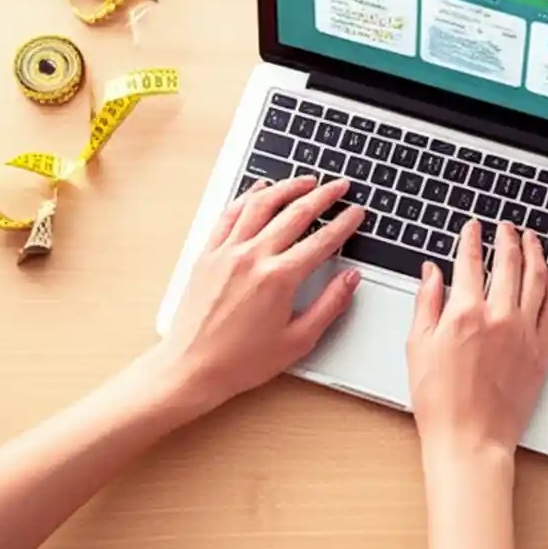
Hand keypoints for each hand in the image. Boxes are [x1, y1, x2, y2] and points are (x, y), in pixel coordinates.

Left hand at [159, 176, 364, 412]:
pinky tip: (260, 190)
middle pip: (295, 213)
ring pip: (262, 204)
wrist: (191, 368)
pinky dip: (248, 197)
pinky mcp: (208, 254)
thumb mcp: (298, 341)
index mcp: (279, 278)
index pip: (322, 241)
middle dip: (323, 196)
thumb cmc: (241, 361)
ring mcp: (227, 252)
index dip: (344, 223)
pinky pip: (230, 214)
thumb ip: (330, 305)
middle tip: (340, 186)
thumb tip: (351, 279)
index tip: (356, 213)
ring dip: (288, 187)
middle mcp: (253, 257)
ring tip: (307, 180)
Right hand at [407, 220, 547, 457]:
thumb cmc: (439, 401)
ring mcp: (524, 332)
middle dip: (506, 238)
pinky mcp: (541, 350)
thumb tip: (431, 272)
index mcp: (464, 312)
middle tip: (505, 226)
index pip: (470, 261)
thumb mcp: (417, 346)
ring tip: (531, 239)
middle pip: (508, 262)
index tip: (472, 227)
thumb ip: (426, 303)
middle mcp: (499, 316)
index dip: (471, 238)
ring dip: (534, 253)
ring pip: (536, 279)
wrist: (471, 439)